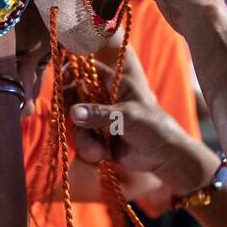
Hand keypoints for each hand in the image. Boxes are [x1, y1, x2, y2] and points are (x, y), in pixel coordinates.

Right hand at [68, 45, 215, 199]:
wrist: (164, 156)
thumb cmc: (153, 127)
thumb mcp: (127, 117)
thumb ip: (99, 114)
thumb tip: (73, 113)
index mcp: (115, 84)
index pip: (89, 70)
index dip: (73, 72)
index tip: (62, 81)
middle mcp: (104, 99)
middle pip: (75, 97)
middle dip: (71, 110)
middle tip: (69, 119)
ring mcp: (100, 119)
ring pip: (77, 123)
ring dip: (84, 138)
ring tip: (98, 152)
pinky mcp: (98, 137)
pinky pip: (83, 140)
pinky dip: (89, 149)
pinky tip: (102, 156)